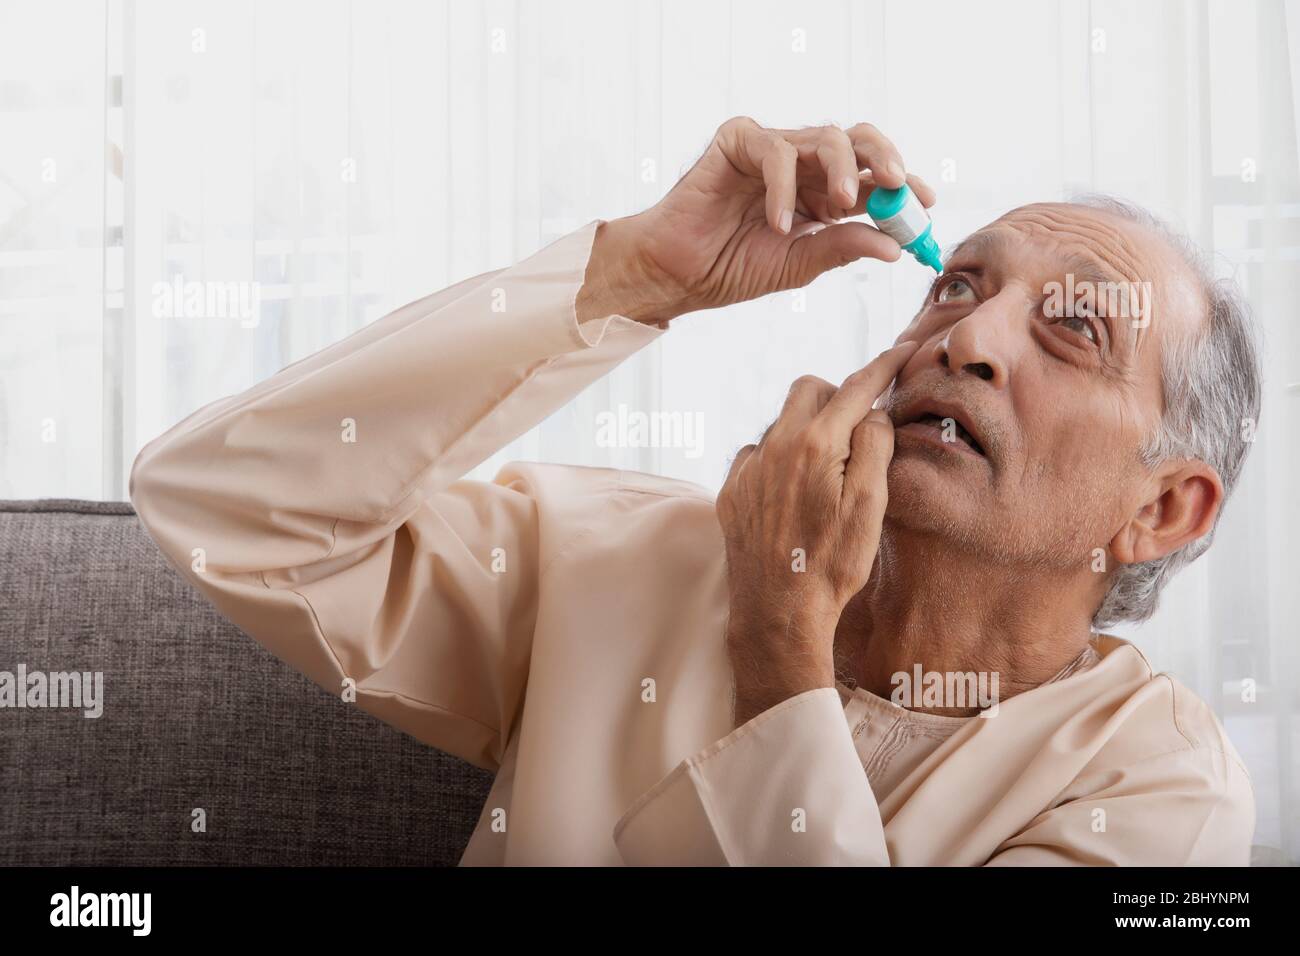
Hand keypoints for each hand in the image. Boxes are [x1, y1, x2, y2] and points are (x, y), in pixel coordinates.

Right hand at [579, 116, 935, 325]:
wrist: (679, 275)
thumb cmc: (732, 269)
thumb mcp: (799, 265)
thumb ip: (842, 249)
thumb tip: (894, 247)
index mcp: (820, 194)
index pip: (872, 178)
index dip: (903, 185)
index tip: (927, 203)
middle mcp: (802, 166)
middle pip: (857, 141)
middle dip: (884, 158)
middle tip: (896, 183)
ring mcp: (771, 150)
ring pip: (824, 137)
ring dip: (839, 170)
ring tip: (837, 205)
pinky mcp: (738, 142)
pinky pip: (775, 150)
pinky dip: (783, 185)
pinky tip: (779, 222)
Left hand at [716, 341, 918, 726]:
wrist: (777, 613)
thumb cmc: (833, 565)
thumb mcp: (870, 506)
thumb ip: (874, 447)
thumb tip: (871, 413)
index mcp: (814, 444)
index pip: (855, 388)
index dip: (882, 366)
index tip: (902, 351)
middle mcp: (773, 446)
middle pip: (808, 389)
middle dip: (836, 395)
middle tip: (858, 424)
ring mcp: (748, 468)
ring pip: (779, 421)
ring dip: (806, 429)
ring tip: (827, 469)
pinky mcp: (732, 492)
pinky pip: (756, 454)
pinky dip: (778, 459)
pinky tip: (793, 491)